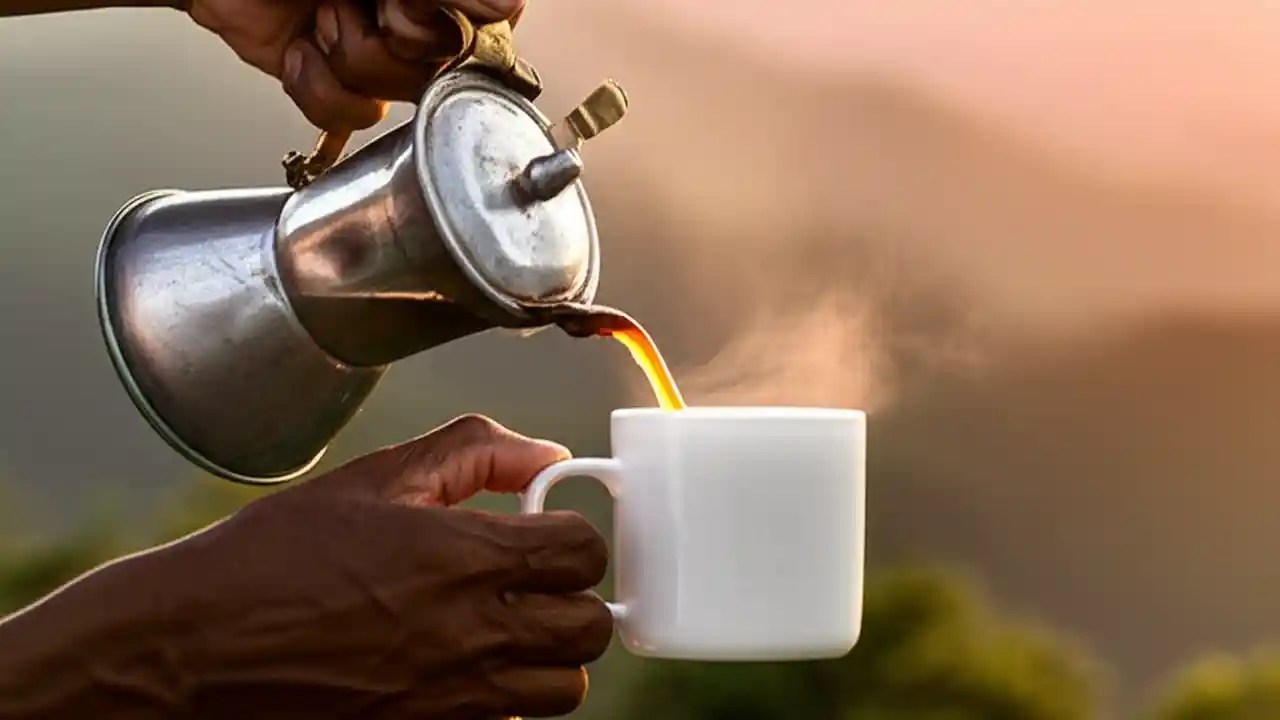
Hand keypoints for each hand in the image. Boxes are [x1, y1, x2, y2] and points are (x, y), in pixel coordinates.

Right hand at [0, 415, 611, 719]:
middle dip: (574, 598)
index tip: (548, 532)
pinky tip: (466, 669)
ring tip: (508, 629)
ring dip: (550, 655)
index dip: (573, 536)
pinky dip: (505, 699)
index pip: (582, 551)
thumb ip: (472, 453)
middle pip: (590, 626)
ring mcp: (452, 695)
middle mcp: (468, 632)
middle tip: (536, 583)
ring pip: (564, 687)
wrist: (195, 646)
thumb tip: (546, 457)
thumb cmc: (274, 557)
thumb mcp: (373, 480)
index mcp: (461, 556)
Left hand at [186, 0, 524, 131]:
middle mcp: (422, 16)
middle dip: (381, 40)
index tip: (400, 7)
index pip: (493, 23)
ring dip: (343, 56)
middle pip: (445, 67)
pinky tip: (302, 50)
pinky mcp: (343, 84)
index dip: (441, 25)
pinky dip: (315, 86)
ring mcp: (383, 52)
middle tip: (348, 2)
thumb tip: (507, 7)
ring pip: (399, 97)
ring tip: (319, 19)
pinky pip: (356, 118)